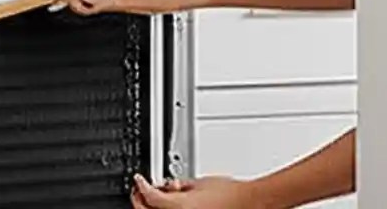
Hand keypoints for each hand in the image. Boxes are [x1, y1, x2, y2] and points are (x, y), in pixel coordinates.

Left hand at [131, 174, 265, 208]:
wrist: (247, 202)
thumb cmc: (229, 192)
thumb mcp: (198, 182)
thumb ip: (178, 185)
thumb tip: (168, 186)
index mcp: (178, 206)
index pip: (148, 196)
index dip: (141, 185)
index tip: (139, 179)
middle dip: (140, 200)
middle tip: (140, 190)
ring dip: (152, 208)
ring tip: (155, 198)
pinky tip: (174, 204)